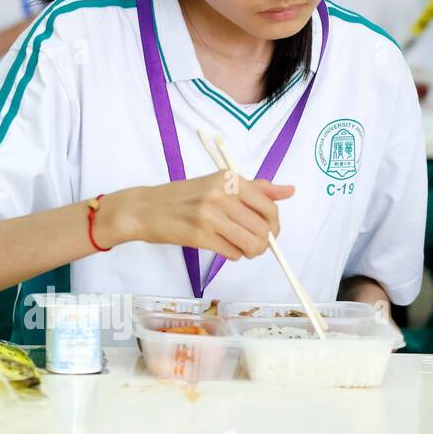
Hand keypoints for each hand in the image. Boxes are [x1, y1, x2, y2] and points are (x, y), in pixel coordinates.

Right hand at [95, 172, 293, 259]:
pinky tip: (223, 247)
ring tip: (241, 248)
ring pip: (251, 243)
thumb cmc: (181, 196)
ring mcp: (209, 215)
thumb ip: (254, 188)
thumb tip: (290, 191)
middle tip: (253, 244)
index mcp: (228, 179)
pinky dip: (234, 255)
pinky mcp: (199, 235)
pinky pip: (232, 253)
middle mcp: (221, 194)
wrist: (144, 208)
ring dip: (251, 251)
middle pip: (263, 229)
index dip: (274, 224)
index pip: (268, 207)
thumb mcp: (216, 184)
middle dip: (264, 242)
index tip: (268, 230)